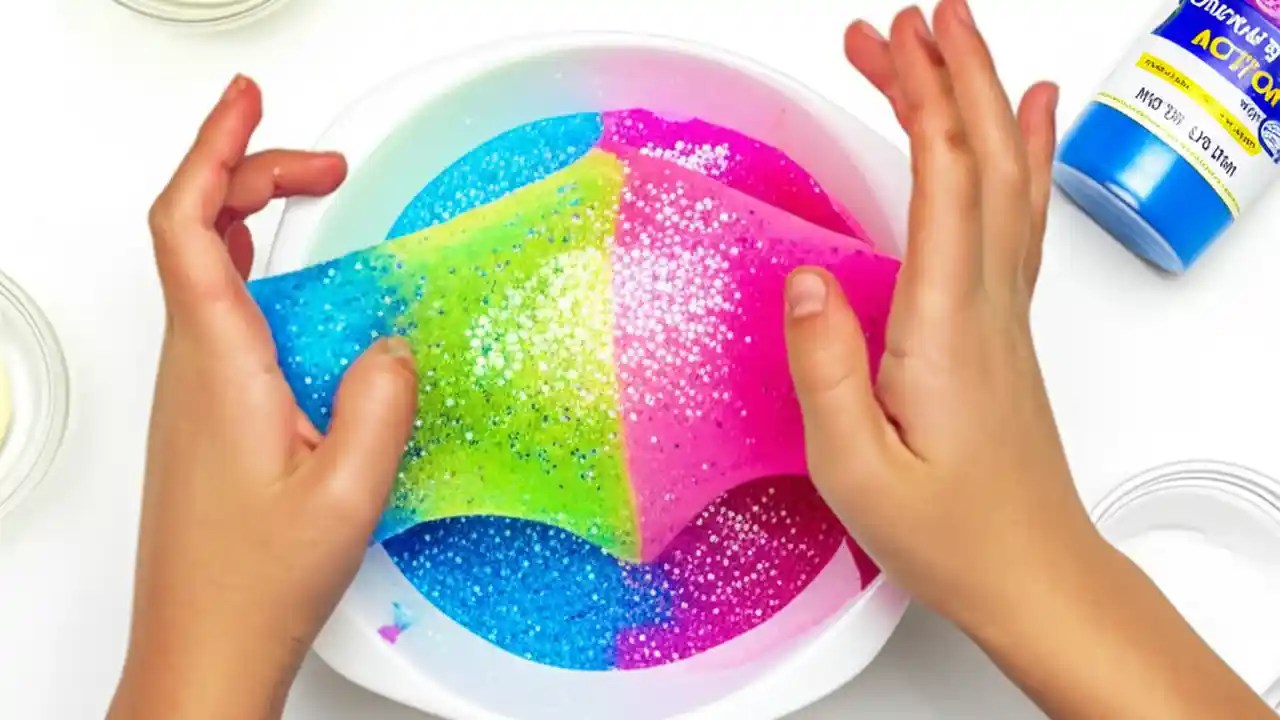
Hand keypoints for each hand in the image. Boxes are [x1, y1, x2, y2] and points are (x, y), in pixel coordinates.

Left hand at [109, 76, 417, 719]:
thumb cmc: (255, 584)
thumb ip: (377, 403)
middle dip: (250, 171)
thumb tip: (391, 343)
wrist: (202, 649)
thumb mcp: (345, 494)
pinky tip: (297, 288)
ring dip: (250, 217)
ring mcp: (193, 390)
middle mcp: (193, 367)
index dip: (215, 151)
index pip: (187, 224)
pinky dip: (254, 269)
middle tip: (323, 161)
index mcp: (218, 366)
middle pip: (193, 229)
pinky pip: (219, 312)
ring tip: (312, 196)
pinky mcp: (205, 413)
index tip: (251, 104)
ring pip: (202, 269)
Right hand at [784, 3, 1270, 717]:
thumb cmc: (950, 533)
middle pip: (982, 159)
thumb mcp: (858, 471)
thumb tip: (804, 280)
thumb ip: (828, 372)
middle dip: (946, 77)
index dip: (921, 99)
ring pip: (1007, 179)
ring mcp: (1005, 310)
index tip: (890, 41)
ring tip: (954, 41)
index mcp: (946, 327)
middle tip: (909, 20)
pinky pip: (1023, 216)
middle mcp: (987, 304)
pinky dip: (1026, 154)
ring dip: (980, 102)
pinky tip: (1029, 122)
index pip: (944, 182)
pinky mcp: (1004, 325)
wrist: (1033, 574)